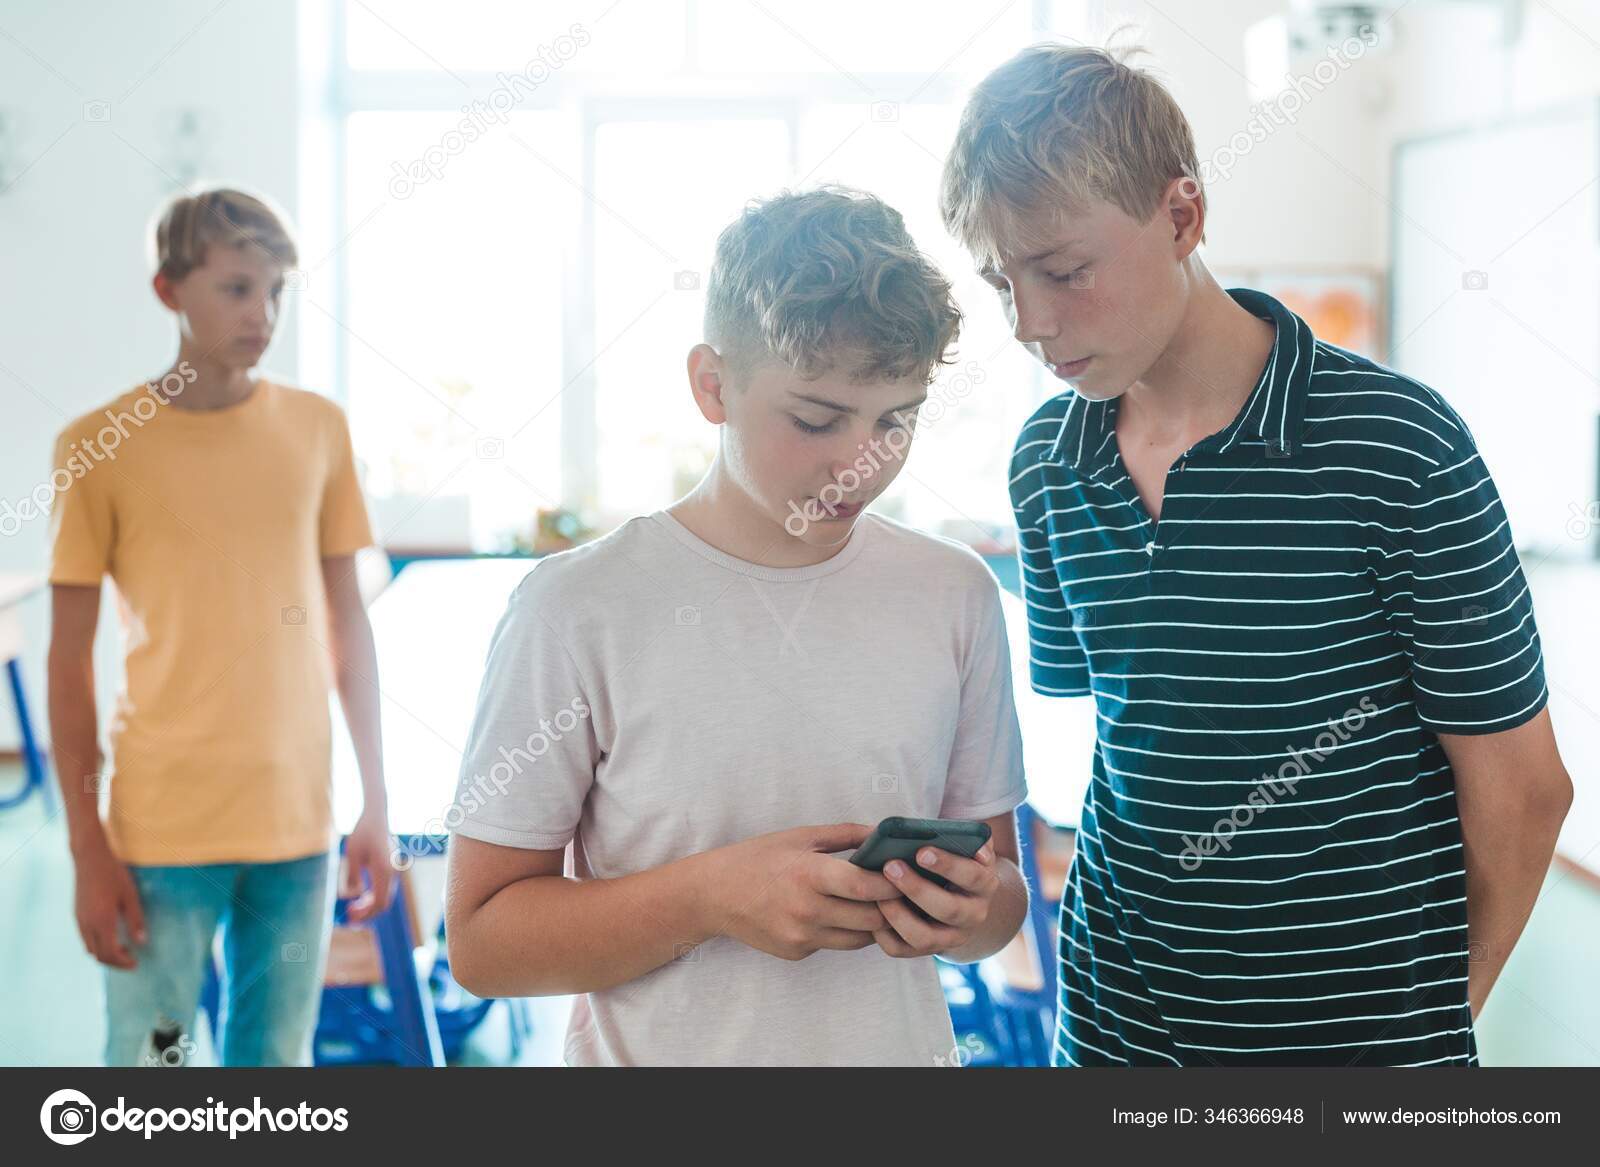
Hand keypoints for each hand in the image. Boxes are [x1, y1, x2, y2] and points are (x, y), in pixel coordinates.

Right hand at [72, 838, 145, 968]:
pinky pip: (85, 938)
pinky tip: (110, 936)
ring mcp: (79, 920)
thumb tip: (142, 942)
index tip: (135, 963)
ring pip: (90, 948)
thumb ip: (136, 920)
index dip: (123, 963)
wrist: (90, 859)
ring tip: (123, 949)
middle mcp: (87, 924)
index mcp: (102, 921)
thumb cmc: (113, 874)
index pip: (109, 953)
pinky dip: (98, 944)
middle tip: (131, 960)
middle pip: (98, 955)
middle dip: (115, 962)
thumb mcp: (130, 896)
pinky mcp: (77, 914)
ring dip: (105, 953)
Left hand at [342, 808, 396, 922]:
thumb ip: (352, 877)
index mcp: (384, 870)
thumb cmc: (362, 832)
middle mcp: (393, 872)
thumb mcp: (352, 855)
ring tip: (352, 907)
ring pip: (385, 896)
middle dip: (367, 912)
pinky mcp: (392, 868)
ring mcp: (394, 871)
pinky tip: (360, 896)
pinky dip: (374, 896)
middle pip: (384, 902)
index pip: (379, 902)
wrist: (376, 815)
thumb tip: (352, 896)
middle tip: (349, 916)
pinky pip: (385, 888)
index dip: (365, 913)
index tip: (350, 917)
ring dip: (370, 905)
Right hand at [707, 823, 900, 961]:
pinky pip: (834, 944)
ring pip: (859, 939)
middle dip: (890, 906)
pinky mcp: (797, 952)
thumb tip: (882, 834)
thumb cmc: (758, 858)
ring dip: (872, 923)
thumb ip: (845, 835)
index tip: (904, 875)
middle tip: (900, 893)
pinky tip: (836, 913)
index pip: (864, 886)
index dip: (891, 883)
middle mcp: (806, 910)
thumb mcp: (800, 837)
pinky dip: (843, 931)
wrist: (714, 895)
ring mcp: (801, 936)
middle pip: (870, 919)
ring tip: (874, 904)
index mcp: (808, 875)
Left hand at [874, 840, 999, 957]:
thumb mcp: (965, 848)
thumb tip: (947, 830)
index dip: (948, 865)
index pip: (973, 877)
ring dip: (898, 916)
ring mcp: (951, 938)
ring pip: (925, 937)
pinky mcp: (926, 951)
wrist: (959, 897)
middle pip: (949, 910)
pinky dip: (884, 935)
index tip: (921, 851)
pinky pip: (902, 950)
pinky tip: (872, 914)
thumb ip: (962, 837)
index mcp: (984, 885)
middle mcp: (973, 916)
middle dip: (917, 888)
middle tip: (890, 866)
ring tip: (878, 894)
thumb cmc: (953, 862)